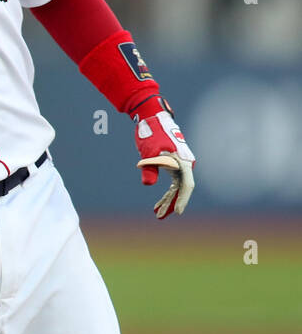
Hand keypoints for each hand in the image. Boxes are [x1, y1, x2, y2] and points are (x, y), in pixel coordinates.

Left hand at [132, 97, 195, 218]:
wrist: (151, 117)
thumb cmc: (151, 132)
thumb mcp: (148, 151)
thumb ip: (149, 168)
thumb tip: (147, 184)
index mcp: (183, 161)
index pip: (187, 184)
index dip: (183, 199)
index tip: (178, 211)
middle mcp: (185, 164)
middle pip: (182, 188)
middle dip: (172, 203)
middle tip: (159, 216)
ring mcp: (180, 164)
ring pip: (177, 187)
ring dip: (168, 200)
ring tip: (157, 213)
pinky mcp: (173, 164)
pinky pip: (173, 182)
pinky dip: (166, 192)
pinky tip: (159, 202)